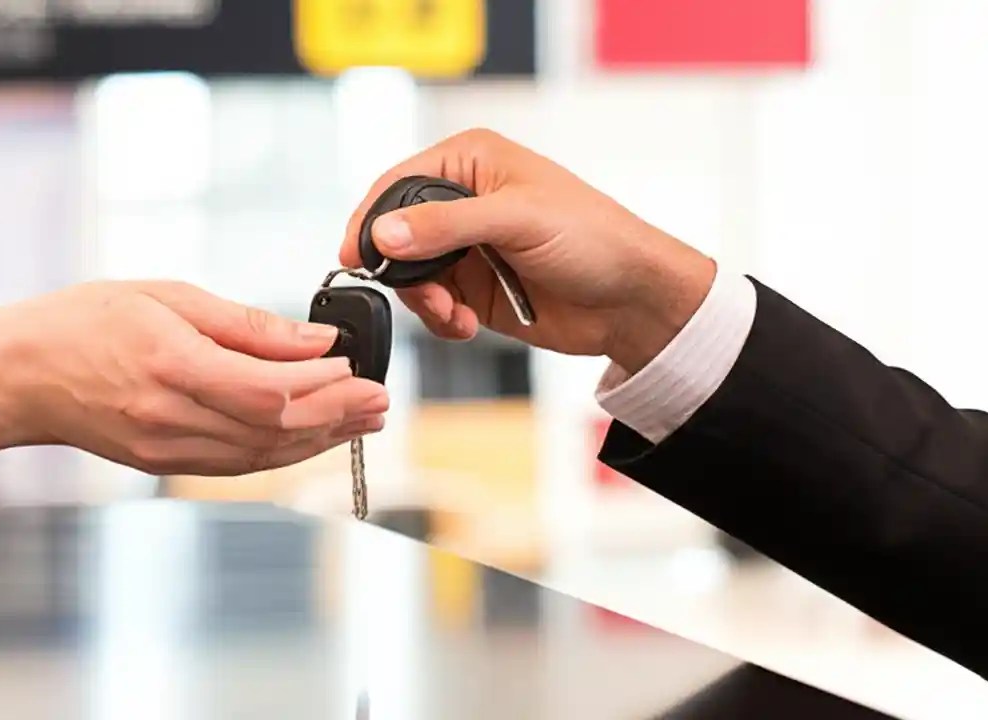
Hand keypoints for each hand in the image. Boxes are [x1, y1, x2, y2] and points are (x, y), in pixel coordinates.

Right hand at [0, 281, 388, 474]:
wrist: (20, 375)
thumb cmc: (83, 322)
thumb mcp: (166, 296)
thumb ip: (246, 324)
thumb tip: (314, 339)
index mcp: (173, 367)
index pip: (269, 390)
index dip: (321, 384)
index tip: (355, 364)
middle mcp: (173, 418)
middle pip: (277, 429)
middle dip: (338, 416)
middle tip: (382, 401)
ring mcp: (169, 449)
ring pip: (265, 454)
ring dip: (321, 439)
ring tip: (364, 420)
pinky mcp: (166, 462)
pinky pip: (240, 464)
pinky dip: (283, 451)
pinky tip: (313, 436)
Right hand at [340, 129, 716, 372]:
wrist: (631, 300)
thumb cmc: (594, 238)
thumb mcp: (518, 220)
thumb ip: (447, 225)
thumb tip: (384, 233)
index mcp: (471, 161)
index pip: (397, 182)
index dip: (371, 218)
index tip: (356, 255)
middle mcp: (462, 201)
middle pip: (395, 233)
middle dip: (401, 269)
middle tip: (420, 293)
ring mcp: (466, 247)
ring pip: (409, 275)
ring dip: (423, 300)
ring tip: (452, 312)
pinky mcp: (472, 288)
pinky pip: (431, 304)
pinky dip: (439, 319)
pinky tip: (465, 324)